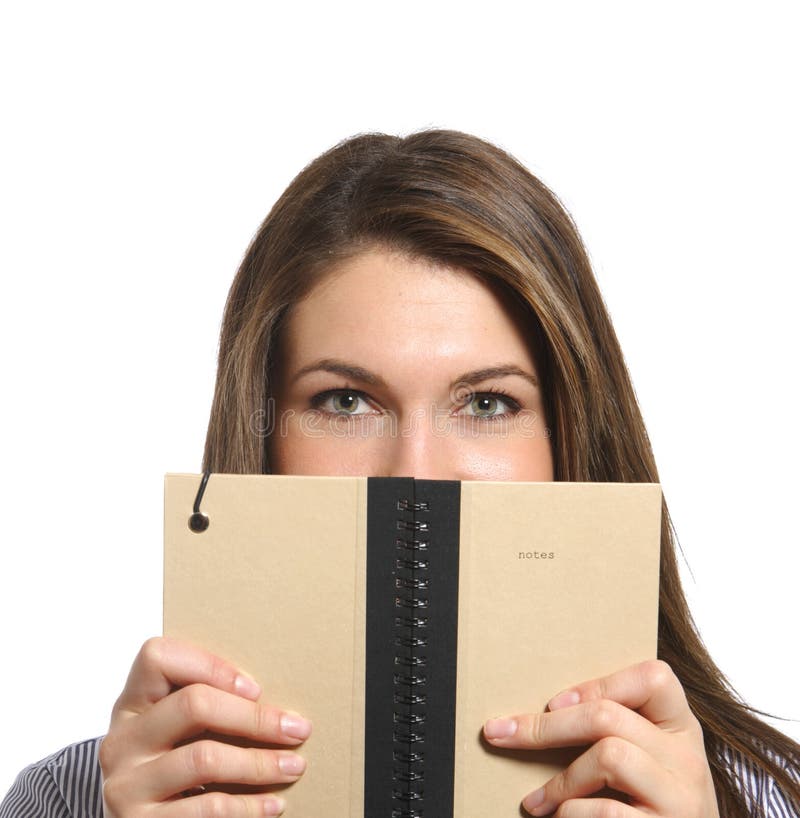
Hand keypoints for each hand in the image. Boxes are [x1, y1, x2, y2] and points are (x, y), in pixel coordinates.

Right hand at [99, 637, 310, 816]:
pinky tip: (273, 804)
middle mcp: (122, 741)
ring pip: (204, 758)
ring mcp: (126, 785)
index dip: (210, 665)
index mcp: (132, 704)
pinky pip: (206, 808)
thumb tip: (275, 702)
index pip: (157, 657)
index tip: (256, 689)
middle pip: (193, 705)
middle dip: (254, 717)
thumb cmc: (168, 770)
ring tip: (294, 766)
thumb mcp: (174, 732)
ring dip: (260, 764)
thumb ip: (204, 708)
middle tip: (297, 728)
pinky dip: (247, 806)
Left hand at [483, 659, 719, 816]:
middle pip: (608, 716)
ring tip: (537, 803)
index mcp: (681, 729)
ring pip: (609, 756)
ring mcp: (682, 799)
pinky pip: (607, 812)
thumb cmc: (652, 810)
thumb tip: (538, 714)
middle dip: (545, 727)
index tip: (553, 703)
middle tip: (501, 735)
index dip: (598, 684)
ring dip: (561, 781)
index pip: (654, 677)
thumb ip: (618, 733)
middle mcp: (688, 759)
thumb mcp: (650, 764)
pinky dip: (573, 815)